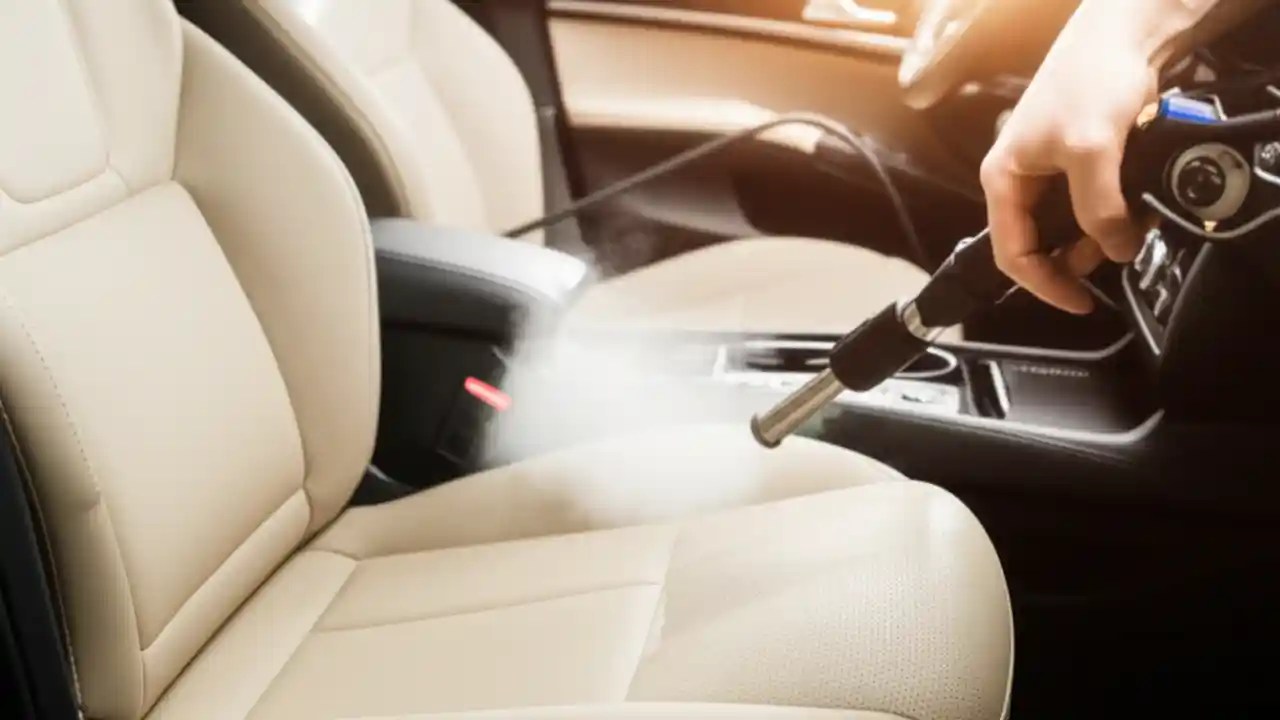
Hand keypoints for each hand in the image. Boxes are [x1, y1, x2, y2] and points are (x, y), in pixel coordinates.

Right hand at [980, 8, 1158, 313]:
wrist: (1120, 36)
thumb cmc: (1088, 81)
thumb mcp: (1090, 151)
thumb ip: (1099, 209)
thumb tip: (1115, 251)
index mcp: (1003, 180)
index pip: (1011, 254)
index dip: (1045, 285)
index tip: (1081, 302)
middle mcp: (1020, 180)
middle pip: (1040, 245)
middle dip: (1077, 259)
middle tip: (1115, 257)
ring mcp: (1048, 172)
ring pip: (1068, 227)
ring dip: (1100, 235)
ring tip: (1131, 227)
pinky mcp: (1077, 163)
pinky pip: (1089, 204)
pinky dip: (1113, 212)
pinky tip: (1134, 205)